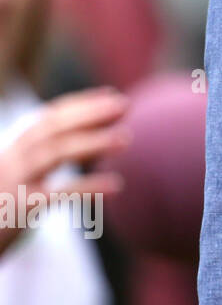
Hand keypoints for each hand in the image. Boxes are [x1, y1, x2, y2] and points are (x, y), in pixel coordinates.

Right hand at [0, 88, 130, 256]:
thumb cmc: (2, 208)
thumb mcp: (24, 177)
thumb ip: (55, 157)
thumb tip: (103, 140)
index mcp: (14, 149)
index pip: (48, 118)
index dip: (80, 105)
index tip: (112, 95)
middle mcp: (11, 159)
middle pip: (51, 129)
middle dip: (88, 114)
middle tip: (125, 104)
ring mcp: (13, 182)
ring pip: (53, 154)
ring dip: (91, 142)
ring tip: (126, 138)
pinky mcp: (18, 209)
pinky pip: (57, 195)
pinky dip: (88, 187)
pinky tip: (117, 185)